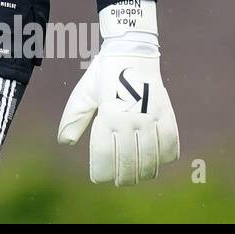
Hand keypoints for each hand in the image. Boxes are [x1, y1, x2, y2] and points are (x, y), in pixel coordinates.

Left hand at [57, 5, 179, 185]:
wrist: (132, 52)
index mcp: (107, 115)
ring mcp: (150, 118)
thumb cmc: (103, 75)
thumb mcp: (84, 94)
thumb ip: (74, 118)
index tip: (98, 178)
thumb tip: (64, 142)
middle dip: (122, 177)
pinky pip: (170, 144)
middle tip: (119, 181)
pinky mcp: (166, 114)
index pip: (104, 155)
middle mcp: (130, 119)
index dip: (101, 172)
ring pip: (150, 157)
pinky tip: (158, 161)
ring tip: (137, 176)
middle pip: (127, 161)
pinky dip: (165, 157)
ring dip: (144, 171)